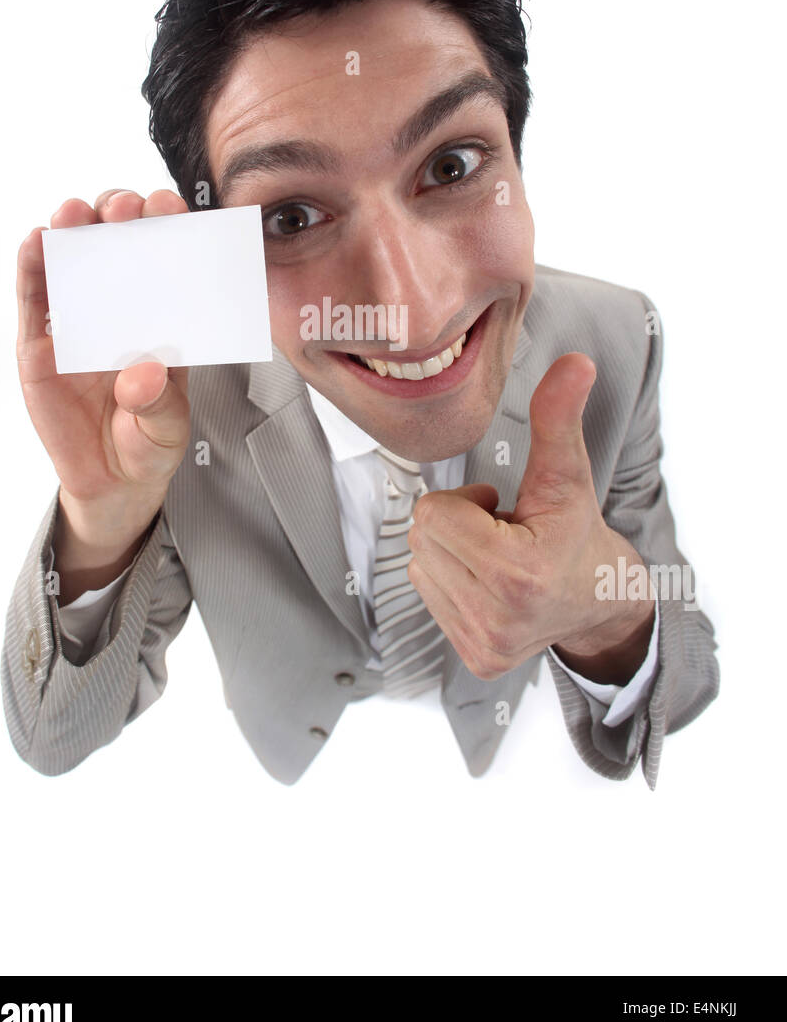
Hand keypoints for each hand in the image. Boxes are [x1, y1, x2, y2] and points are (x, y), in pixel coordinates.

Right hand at [16, 189, 191, 513]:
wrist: (112, 482)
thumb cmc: (148, 442)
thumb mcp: (167, 429)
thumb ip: (160, 405)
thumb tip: (141, 375)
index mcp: (162, 316)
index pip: (167, 255)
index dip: (168, 224)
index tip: (171, 208)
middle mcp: (120, 307)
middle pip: (117, 242)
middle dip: (120, 213)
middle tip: (126, 209)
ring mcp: (77, 320)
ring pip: (72, 258)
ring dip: (72, 227)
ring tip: (75, 215)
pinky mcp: (39, 343)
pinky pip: (32, 297)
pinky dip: (31, 265)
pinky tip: (35, 243)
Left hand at [407, 353, 655, 683]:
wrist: (602, 603)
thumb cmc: (578, 534)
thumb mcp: (569, 474)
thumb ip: (559, 418)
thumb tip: (575, 362)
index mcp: (516, 575)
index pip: (433, 516)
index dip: (464, 502)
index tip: (500, 509)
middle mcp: (496, 619)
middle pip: (422, 540)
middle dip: (455, 524)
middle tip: (501, 532)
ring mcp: (484, 645)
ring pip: (419, 567)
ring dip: (451, 552)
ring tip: (498, 557)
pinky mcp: (476, 659)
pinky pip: (427, 596)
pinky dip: (451, 581)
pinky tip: (491, 582)